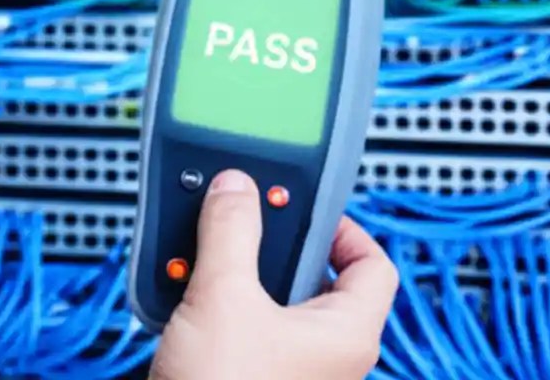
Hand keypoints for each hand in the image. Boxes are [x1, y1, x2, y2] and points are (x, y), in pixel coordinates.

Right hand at [150, 170, 397, 379]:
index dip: (341, 225)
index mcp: (346, 334)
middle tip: (237, 222)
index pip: (373, 263)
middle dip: (265, 244)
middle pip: (308, 276)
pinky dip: (210, 306)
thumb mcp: (225, 295)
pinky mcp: (246, 378)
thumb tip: (238, 189)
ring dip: (227, 273)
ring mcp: (286, 371)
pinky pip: (236, 328)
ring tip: (196, 259)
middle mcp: (325, 356)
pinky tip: (177, 296)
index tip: (304, 204)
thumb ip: (232, 231)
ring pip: (265, 302)